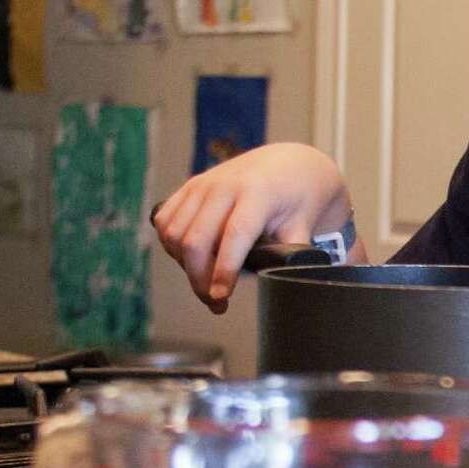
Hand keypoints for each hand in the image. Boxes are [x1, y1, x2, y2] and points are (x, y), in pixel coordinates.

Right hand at [152, 143, 350, 312]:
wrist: (286, 164)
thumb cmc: (297, 198)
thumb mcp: (303, 225)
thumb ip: (291, 254)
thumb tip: (280, 283)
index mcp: (258, 193)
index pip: (234, 235)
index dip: (224, 270)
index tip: (221, 298)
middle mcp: (224, 185)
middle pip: (196, 240)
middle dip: (200, 280)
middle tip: (216, 303)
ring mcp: (202, 184)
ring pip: (174, 234)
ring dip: (185, 266)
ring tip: (207, 280)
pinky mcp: (188, 187)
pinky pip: (165, 222)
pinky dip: (172, 246)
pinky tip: (193, 258)